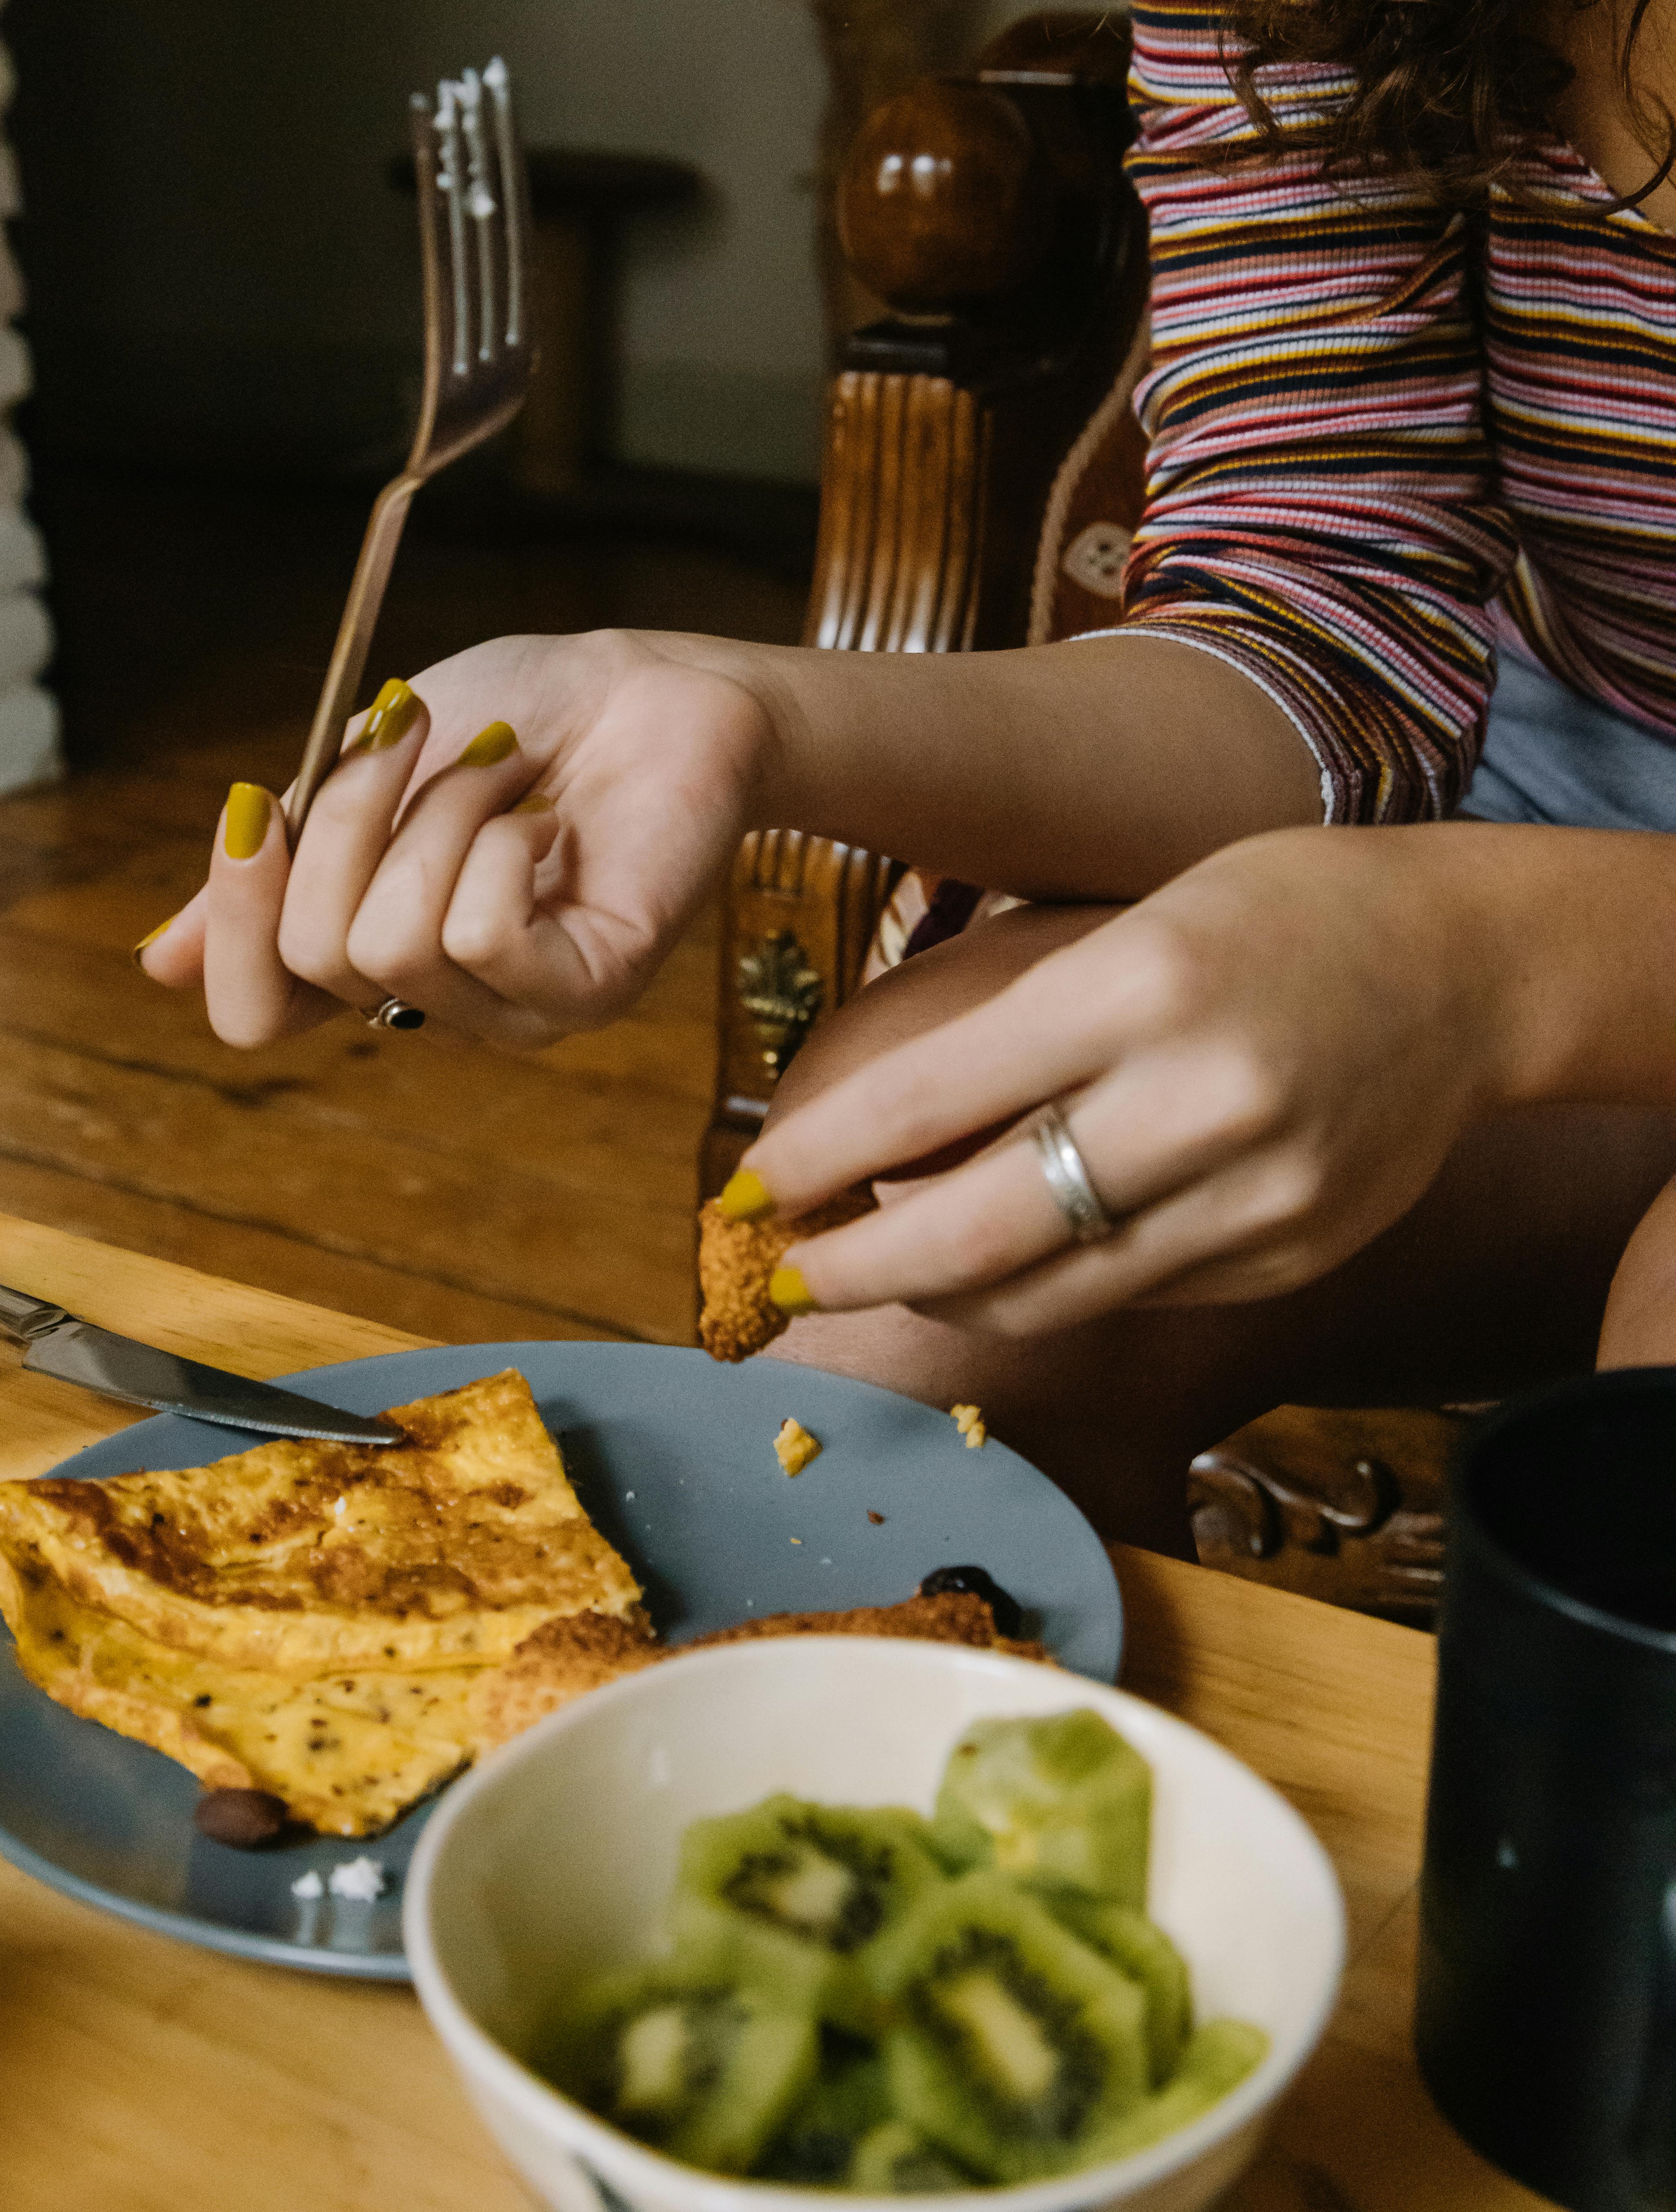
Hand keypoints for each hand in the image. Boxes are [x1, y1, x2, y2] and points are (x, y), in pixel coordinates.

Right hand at [137, 629, 774, 1049]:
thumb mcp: (360, 775)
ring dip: (438, 817)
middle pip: (311, 954)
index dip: (232, 915)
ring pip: (390, 944)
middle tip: (420, 740)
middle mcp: (432, 1002)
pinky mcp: (586, 993)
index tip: (254, 805)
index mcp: (366, 956)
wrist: (653, 688)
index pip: (251, 1012)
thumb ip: (277, 862)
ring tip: (506, 774)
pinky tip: (552, 821)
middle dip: (348, 817)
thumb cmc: (523, 718)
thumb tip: (157, 966)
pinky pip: (479, 941)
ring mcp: (511, 1010)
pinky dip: (501, 848)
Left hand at [737, 826, 1513, 1331]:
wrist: (1466, 963)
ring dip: (942, 1297)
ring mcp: (1258, 1194)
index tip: (745, 1187)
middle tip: (780, 1273)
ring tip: (880, 1271)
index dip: (818, 1159)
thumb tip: (869, 1137)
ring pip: (1050, 1293)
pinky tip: (1008, 1267)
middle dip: (853, 1269)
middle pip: (978, 1234)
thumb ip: (1012, 1033)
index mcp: (1139, 985)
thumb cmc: (1274, 913)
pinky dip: (1051, 1290)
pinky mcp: (1292, 1253)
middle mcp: (1198, 1099)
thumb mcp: (1126, 928)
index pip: (931, 1099)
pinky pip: (1135, 1298)